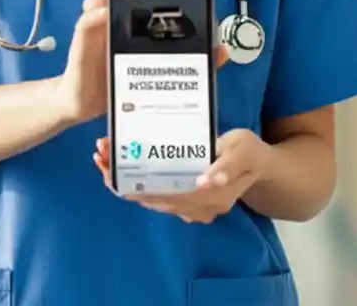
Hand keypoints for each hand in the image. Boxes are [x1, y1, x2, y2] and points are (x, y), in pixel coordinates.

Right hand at [54, 0, 187, 123]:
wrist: (87, 102)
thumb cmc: (122, 81)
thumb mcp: (160, 67)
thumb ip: (191, 58)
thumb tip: (222, 50)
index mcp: (131, 14)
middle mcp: (112, 11)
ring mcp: (96, 23)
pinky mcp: (83, 39)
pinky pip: (87, 19)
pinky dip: (98, 12)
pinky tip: (109, 11)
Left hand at [92, 129, 271, 223]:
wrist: (256, 163)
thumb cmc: (249, 151)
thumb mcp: (243, 148)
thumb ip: (228, 163)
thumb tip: (207, 181)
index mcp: (214, 196)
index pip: (170, 195)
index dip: (141, 187)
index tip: (115, 174)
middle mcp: (199, 208)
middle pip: (155, 199)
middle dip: (124, 181)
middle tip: (100, 156)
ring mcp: (192, 209)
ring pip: (152, 199)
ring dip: (125, 182)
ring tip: (102, 158)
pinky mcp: (185, 203)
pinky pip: (157, 197)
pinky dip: (136, 184)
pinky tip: (118, 168)